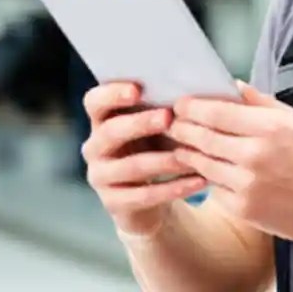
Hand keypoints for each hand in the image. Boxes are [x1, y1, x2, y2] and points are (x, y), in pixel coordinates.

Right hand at [81, 82, 208, 236]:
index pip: (94, 101)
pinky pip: (145, 196)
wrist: (150, 198)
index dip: (111, 93)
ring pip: (131, 167)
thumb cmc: (155, 149)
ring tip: (192, 156)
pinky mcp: (113, 203)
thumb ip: (164, 108)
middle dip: (140, 123)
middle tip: (168, 117)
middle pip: (110, 132)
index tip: (137, 89)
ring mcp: (100, 176)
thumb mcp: (156, 128)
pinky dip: (175, 188)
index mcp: (101, 120)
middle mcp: (94, 147)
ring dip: (164, 160)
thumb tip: (192, 95)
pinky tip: (199, 181)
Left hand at [167, 81, 292, 246]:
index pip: (216, 112)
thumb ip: (262, 103)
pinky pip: (215, 190)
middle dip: (181, 128)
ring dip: (188, 154)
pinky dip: (209, 179)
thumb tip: (233, 86)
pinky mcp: (245, 209)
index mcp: (269, 128)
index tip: (180, 103)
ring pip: (203, 164)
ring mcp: (248, 185)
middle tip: (172, 123)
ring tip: (182, 145)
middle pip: (202, 137)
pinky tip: (205, 171)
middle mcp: (255, 156)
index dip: (191, 106)